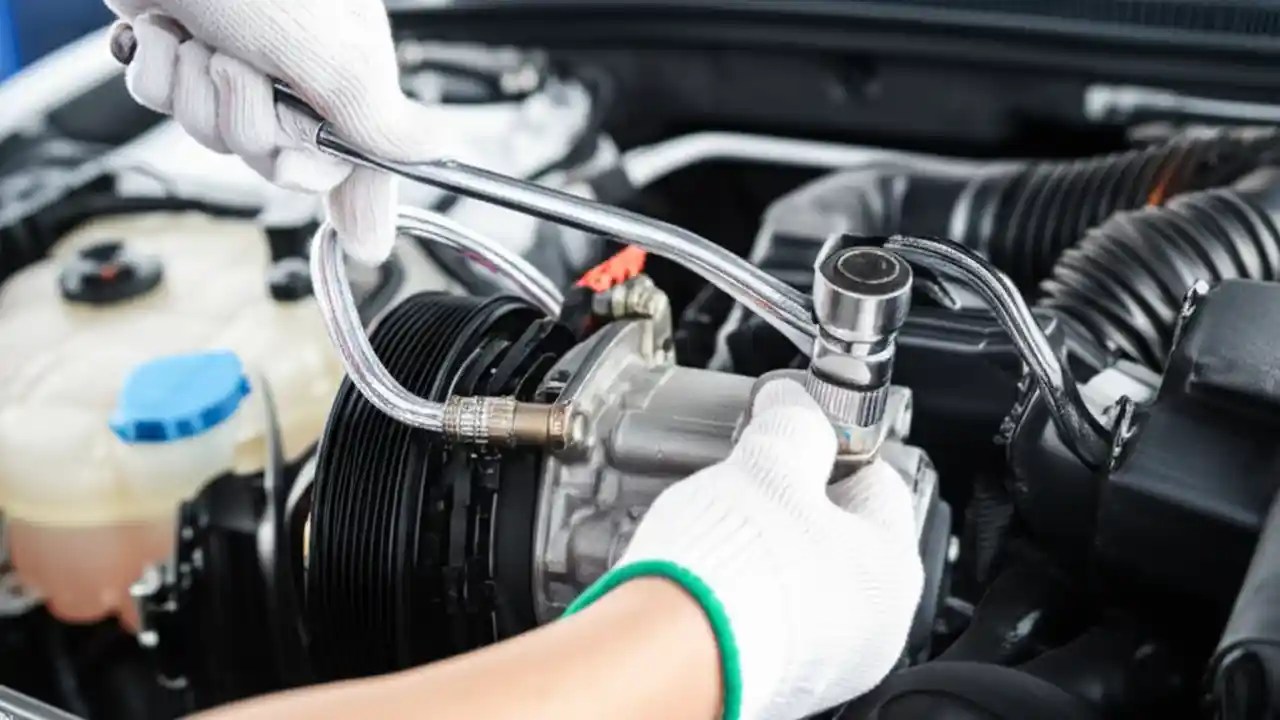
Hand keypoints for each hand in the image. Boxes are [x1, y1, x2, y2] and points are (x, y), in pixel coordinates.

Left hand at [105, 0, 444, 264]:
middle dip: (245, 121)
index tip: (341, 220)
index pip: (360, 162)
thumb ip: (380, 125)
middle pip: (275, 160)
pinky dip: (156, 70)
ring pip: (213, 134)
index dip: (345, 192)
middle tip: (242, 70)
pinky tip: (168, 31)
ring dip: (194, 92)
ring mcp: (239, 63)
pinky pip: (164, 101)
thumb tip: (436, 157)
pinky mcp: (183, 52)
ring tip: (202, 40)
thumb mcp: (333, 58)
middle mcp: (298, 74)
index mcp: (349, 76)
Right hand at [573, 379, 923, 719]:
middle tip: (751, 484)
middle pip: (839, 536)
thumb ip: (791, 423)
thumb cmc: (733, 572)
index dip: (831, 449)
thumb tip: (793, 400)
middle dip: (794, 504)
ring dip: (768, 552)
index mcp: (892, 570)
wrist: (668, 658)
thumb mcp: (769, 466)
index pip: (877, 481)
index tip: (796, 439)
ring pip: (802, 581)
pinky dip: (745, 597)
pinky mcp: (776, 682)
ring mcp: (825, 664)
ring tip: (723, 530)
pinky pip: (767, 620)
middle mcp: (874, 629)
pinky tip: (710, 578)